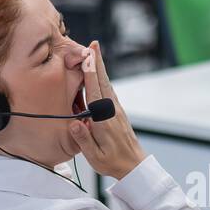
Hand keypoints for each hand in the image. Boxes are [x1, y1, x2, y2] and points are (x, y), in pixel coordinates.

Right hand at [68, 40, 145, 178]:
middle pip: (103, 81)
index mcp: (103, 119)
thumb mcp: (95, 156)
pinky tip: (99, 75)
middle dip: (97, 62)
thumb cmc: (113, 162)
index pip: (95, 91)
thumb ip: (84, 139)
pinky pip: (108, 91)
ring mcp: (116, 110)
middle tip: (93, 44)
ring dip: (100, 68)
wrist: (134, 166)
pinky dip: (102, 79)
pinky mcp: (117, 112)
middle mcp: (111, 111)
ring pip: (106, 84)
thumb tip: (75, 123)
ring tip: (94, 53)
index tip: (88, 56)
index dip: (91, 72)